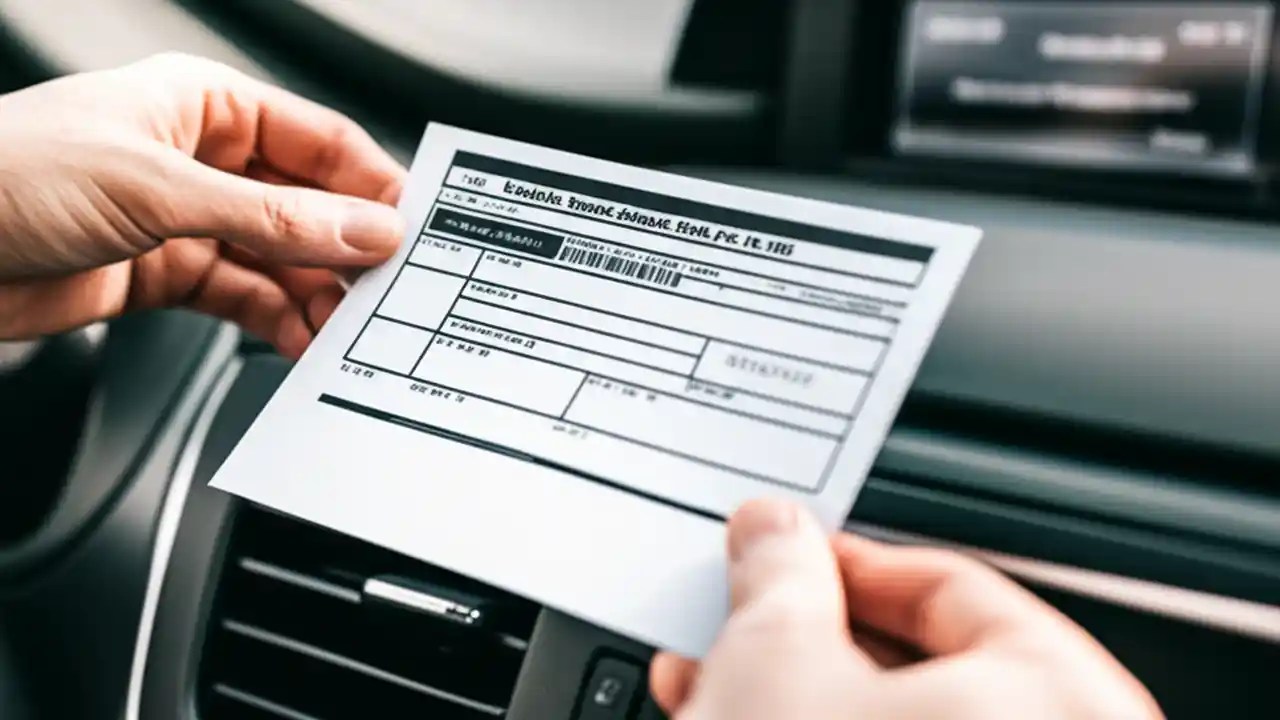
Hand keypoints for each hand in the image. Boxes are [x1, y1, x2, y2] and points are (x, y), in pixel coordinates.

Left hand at [0, 53, 406, 357]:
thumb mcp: (157, 189)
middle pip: (305, 204)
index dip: (370, 183)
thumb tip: (364, 226)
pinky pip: (241, 297)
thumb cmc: (4, 176)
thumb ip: (272, 216)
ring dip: (314, 294)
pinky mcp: (163, 275)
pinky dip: (274, 321)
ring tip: (344, 328)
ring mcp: (183, 220)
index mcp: (203, 104)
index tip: (412, 228)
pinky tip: (299, 340)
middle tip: (385, 291)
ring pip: (278, 257)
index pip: (317, 140)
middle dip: (346, 249)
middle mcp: (200, 159)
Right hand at [650, 500, 1162, 719]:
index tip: (781, 551)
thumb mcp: (775, 664)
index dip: (845, 554)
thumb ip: (777, 571)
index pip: (951, 579)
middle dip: (805, 630)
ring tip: (712, 675)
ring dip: (795, 691)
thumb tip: (767, 528)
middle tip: (741, 610)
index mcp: (1055, 698)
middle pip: (919, 654)